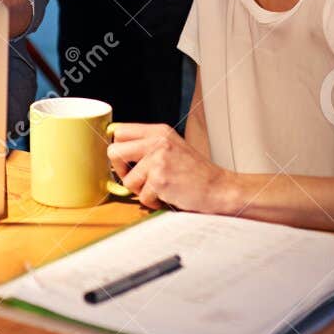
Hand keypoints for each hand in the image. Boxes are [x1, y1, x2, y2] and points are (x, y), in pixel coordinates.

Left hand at [106, 122, 228, 211]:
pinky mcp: (161, 179)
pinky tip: (168, 195)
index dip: (118, 148)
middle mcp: (157, 141)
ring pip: (127, 180)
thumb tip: (115, 150)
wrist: (219, 188)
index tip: (125, 161)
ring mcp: (158, 159)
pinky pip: (142, 196)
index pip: (119, 131)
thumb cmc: (195, 172)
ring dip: (141, 190)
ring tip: (160, 188)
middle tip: (137, 178)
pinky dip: (153, 202)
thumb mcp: (171, 146)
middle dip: (121, 170)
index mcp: (159, 131)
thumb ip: (147, 145)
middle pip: (113, 151)